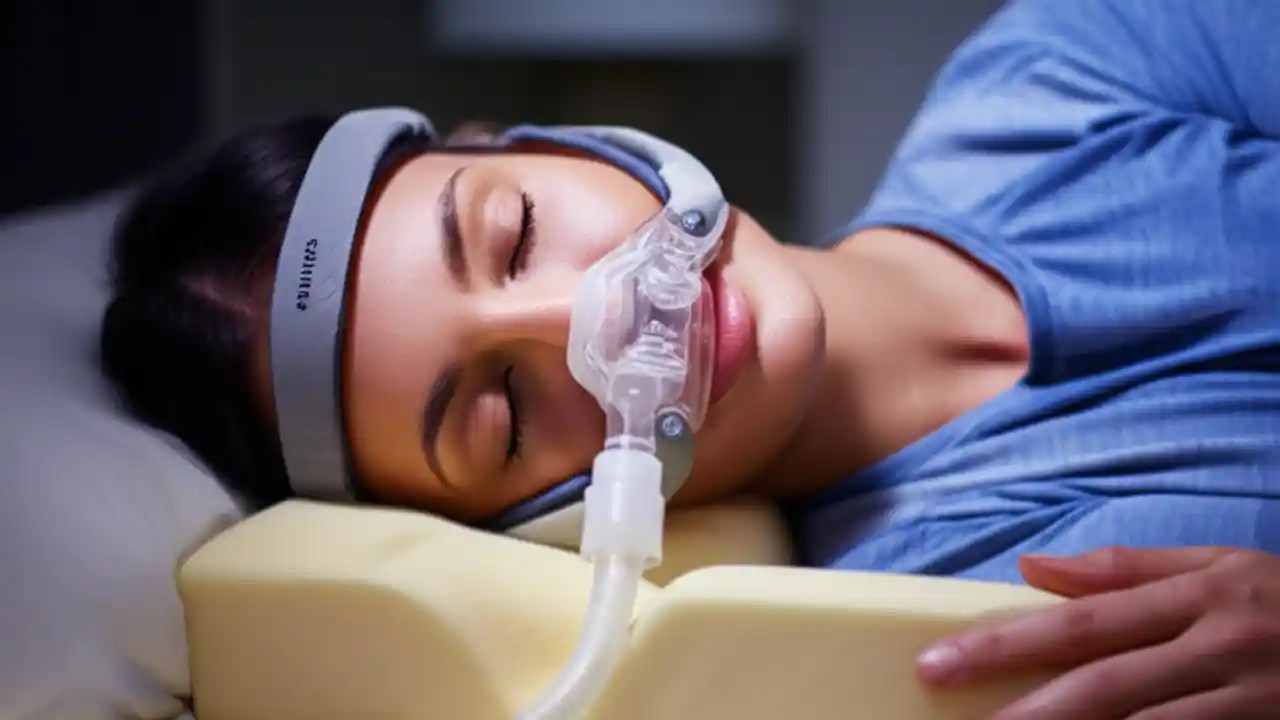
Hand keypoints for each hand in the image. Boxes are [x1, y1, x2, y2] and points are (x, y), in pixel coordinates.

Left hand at [915, 546, 1279, 718]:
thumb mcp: (1221, 567)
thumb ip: (1126, 570)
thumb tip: (1031, 568)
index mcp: (1200, 595)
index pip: (1081, 624)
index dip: (1006, 644)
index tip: (938, 661)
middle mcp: (1220, 647)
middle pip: (1103, 684)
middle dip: (1021, 707)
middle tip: (950, 714)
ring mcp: (1249, 702)